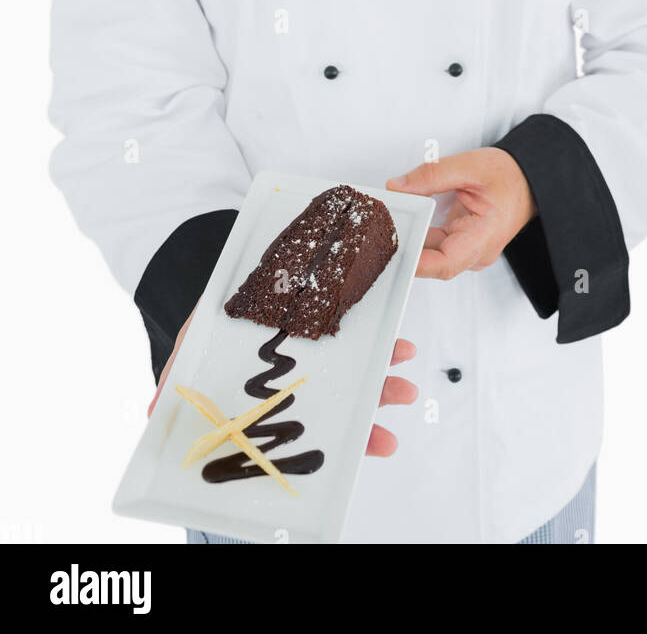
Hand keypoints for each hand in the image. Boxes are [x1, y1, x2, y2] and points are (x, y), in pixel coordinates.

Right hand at [148, 309, 417, 460]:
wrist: (217, 285)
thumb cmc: (207, 331)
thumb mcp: (190, 354)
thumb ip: (180, 383)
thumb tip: (153, 414)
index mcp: (280, 399)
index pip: (321, 428)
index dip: (352, 440)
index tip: (380, 444)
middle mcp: (305, 379)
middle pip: (348, 400)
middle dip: (380, 402)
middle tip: (406, 396)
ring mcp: (317, 350)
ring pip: (360, 368)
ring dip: (388, 367)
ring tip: (408, 359)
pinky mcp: (322, 316)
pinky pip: (356, 329)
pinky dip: (378, 330)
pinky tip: (395, 330)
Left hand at [386, 147, 536, 280]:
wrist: (528, 179)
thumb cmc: (509, 176)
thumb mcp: (469, 166)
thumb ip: (432, 175)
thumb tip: (399, 187)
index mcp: (484, 237)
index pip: (445, 263)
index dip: (417, 263)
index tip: (393, 251)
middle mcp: (476, 252)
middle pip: (433, 261)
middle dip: (406, 247)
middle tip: (380, 229)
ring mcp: (468, 250)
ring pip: (430, 254)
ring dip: (410, 239)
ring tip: (390, 221)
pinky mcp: (461, 244)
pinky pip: (434, 245)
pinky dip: (418, 233)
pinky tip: (405, 220)